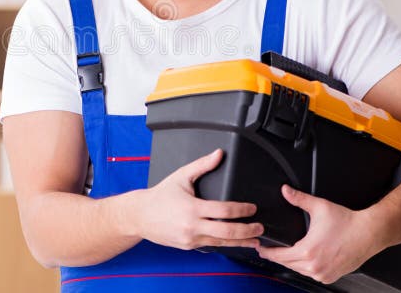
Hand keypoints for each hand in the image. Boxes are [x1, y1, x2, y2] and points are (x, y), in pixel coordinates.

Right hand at [133, 149, 263, 249]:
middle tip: (260, 227)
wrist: (140, 216)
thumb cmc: (160, 196)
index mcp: (192, 208)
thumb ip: (202, 165)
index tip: (252, 208)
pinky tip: (234, 242)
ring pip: (221, 242)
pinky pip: (211, 245)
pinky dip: (224, 243)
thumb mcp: (181, 176)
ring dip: (240, 242)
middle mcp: (192, 226)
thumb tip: (219, 154)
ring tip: (255, 239)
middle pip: (227, 231)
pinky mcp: (189, 246)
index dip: (242, 210)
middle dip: (247, 230)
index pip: (224, 210)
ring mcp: (191, 239)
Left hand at [256, 185, 382, 283]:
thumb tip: (285, 191)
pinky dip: (306, 268)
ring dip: (291, 262)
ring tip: (284, 253)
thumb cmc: (347, 222)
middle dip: (277, 256)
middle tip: (269, 249)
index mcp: (307, 251)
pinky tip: (303, 260)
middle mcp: (314, 266)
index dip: (267, 251)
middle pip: (287, 264)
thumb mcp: (319, 206)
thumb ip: (299, 199)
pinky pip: (312, 275)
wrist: (369, 233)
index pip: (279, 255)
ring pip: (299, 270)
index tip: (260, 248)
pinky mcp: (331, 276)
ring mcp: (323, 274)